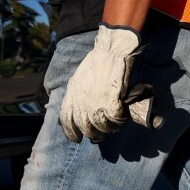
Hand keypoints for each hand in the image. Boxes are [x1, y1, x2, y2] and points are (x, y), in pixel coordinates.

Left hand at [60, 25, 144, 141]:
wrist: (110, 51)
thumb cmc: (96, 63)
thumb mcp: (77, 79)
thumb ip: (75, 96)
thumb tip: (75, 109)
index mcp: (71, 96)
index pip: (67, 121)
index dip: (72, 133)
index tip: (77, 138)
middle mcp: (81, 103)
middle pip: (86, 128)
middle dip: (95, 134)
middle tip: (102, 134)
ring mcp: (96, 104)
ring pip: (102, 127)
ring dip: (110, 129)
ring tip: (115, 126)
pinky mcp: (111, 102)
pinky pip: (115, 120)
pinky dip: (120, 121)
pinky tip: (122, 118)